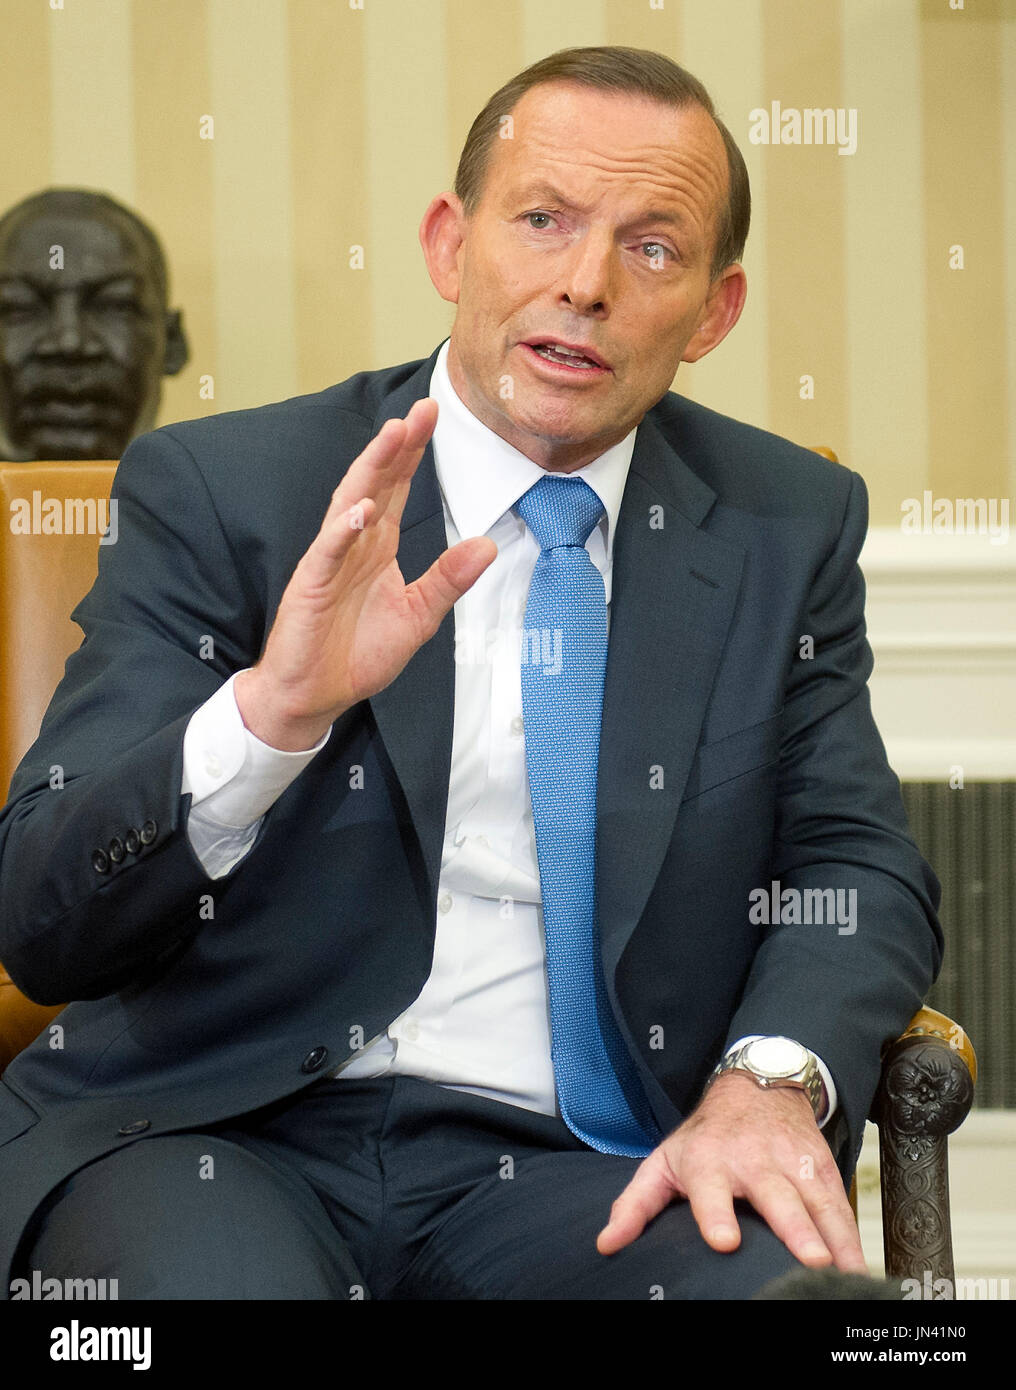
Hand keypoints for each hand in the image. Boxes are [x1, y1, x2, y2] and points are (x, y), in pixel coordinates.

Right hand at [235, 397, 496, 748]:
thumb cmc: (357, 654)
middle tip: (420, 411)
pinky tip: (360, 510)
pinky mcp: (311, 586)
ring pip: (350, 505)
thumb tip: (488, 545)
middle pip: (376, 484)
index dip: (413, 453)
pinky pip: (327, 552)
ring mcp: (330, 561)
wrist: (314, 694)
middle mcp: (354, 544)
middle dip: (397, 446)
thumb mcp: (418, 616)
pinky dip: (342, 530)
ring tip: (392, 438)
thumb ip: (448, 579)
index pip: (397, 488)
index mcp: (379, 547)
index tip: (433, 416)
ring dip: (370, 471)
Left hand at [596, 1072, 867, 1272]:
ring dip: (835, 1239)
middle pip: (777, 1200)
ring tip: (845, 1273)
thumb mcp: (665, 1160)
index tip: (724, 1241)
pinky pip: (842, 1209)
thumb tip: (607, 1244)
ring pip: (818, 1204)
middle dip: (796, 1231)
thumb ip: (636, 1204)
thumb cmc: (705, 1136)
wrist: (757, 1085)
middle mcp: (755, 1162)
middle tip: (810, 1262)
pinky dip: (854, 1239)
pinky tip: (862, 1270)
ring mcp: (794, 1165)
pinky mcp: (823, 1170)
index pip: (711, 1190)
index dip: (716, 1214)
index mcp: (709, 1162)